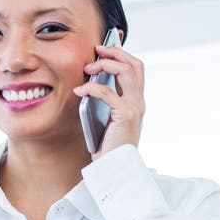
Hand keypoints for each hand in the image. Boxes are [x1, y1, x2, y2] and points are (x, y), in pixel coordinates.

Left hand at [73, 44, 145, 159]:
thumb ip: (105, 102)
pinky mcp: (125, 115)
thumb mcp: (108, 120)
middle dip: (116, 53)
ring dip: (105, 65)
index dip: (122, 56)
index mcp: (136, 102)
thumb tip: (90, 83)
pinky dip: (91, 88)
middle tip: (97, 50)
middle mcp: (139, 102)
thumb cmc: (108, 147)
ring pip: (126, 72)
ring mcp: (135, 108)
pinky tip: (80, 91)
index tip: (104, 51)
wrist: (115, 168)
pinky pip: (107, 93)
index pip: (136, 69)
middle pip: (135, 65)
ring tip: (88, 69)